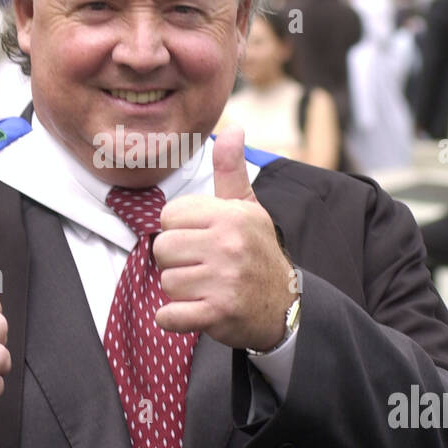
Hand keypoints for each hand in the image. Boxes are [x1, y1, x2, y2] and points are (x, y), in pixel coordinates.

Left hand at [153, 129, 296, 349]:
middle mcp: (228, 245)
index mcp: (231, 215)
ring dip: (179, 290)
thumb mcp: (248, 207)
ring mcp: (224, 280)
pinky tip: (195, 311)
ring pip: (166, 282)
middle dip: (175, 261)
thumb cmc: (258, 251)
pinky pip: (170, 315)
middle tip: (201, 267)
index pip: (169, 216)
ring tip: (205, 287)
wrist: (285, 306)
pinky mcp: (218, 313)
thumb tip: (232, 128)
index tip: (201, 240)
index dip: (179, 230)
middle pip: (162, 249)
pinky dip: (174, 319)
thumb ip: (231, 170)